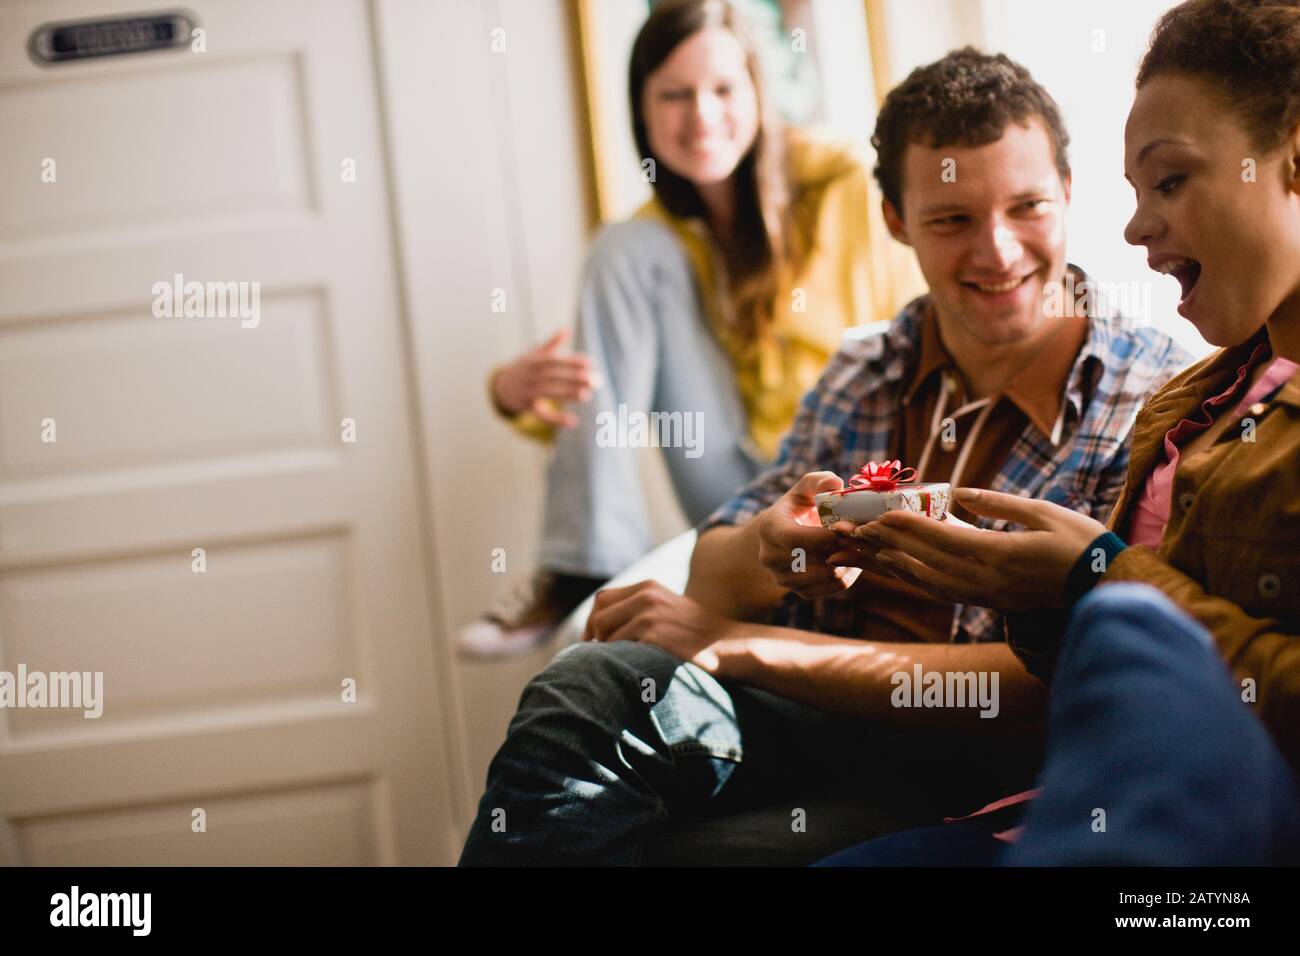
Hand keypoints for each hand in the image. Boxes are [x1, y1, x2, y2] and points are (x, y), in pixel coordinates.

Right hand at [491, 328, 597, 428]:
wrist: (501, 387)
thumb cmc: (524, 368)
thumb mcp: (533, 354)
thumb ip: (551, 344)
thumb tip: (567, 329)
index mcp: (534, 361)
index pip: (556, 360)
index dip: (573, 361)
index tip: (591, 363)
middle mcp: (530, 376)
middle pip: (555, 376)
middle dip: (575, 378)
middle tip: (595, 380)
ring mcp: (528, 392)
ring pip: (550, 393)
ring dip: (568, 395)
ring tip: (586, 395)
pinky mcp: (527, 407)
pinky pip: (542, 415)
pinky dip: (557, 419)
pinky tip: (573, 422)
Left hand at [583, 581, 734, 672]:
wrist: (728, 646)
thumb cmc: (696, 635)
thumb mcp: (667, 609)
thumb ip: (639, 609)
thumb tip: (600, 628)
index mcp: (648, 586)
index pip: (602, 599)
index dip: (592, 622)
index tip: (594, 643)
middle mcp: (646, 594)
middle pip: (599, 615)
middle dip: (594, 638)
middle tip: (598, 658)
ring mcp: (649, 613)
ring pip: (605, 634)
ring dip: (607, 653)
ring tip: (620, 665)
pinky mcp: (654, 633)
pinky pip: (619, 649)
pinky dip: (620, 660)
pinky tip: (632, 668)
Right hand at [752, 472, 871, 599]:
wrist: (782, 538)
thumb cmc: (799, 507)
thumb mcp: (806, 489)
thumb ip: (819, 482)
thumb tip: (835, 484)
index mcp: (769, 528)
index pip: (793, 539)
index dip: (823, 537)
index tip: (845, 528)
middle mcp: (770, 557)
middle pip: (812, 559)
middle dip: (840, 548)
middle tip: (860, 536)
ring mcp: (783, 577)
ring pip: (825, 576)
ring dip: (846, 561)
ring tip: (855, 545)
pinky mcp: (800, 591)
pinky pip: (833, 588)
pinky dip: (848, 574)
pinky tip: (850, 558)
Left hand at [852, 488, 1106, 611]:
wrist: (1104, 586)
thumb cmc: (1080, 542)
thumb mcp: (1042, 512)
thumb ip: (997, 504)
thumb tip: (958, 492)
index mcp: (1000, 555)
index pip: (942, 539)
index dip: (907, 527)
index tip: (880, 515)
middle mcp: (987, 580)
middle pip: (925, 561)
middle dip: (887, 545)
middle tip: (854, 532)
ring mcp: (986, 595)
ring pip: (928, 581)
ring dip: (893, 565)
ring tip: (864, 552)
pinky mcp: (989, 601)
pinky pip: (943, 592)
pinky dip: (915, 580)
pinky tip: (898, 570)